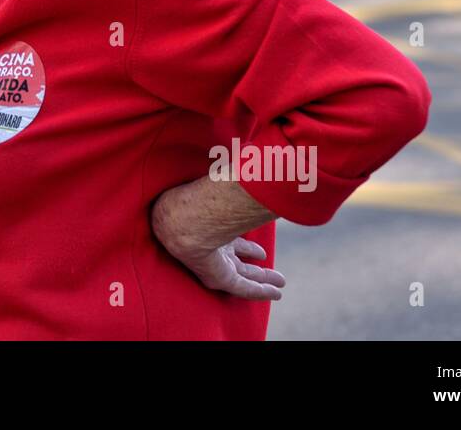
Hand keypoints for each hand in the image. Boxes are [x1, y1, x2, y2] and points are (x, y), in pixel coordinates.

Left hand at [150, 180, 285, 300]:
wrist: (180, 219)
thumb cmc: (196, 198)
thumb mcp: (219, 189)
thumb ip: (233, 183)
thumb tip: (255, 165)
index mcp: (211, 229)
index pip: (232, 242)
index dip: (247, 248)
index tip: (262, 253)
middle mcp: (213, 248)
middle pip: (239, 262)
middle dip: (257, 269)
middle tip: (273, 271)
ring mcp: (215, 264)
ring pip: (244, 277)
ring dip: (263, 281)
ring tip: (280, 286)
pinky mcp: (218, 279)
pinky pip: (243, 289)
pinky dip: (260, 292)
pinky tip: (276, 294)